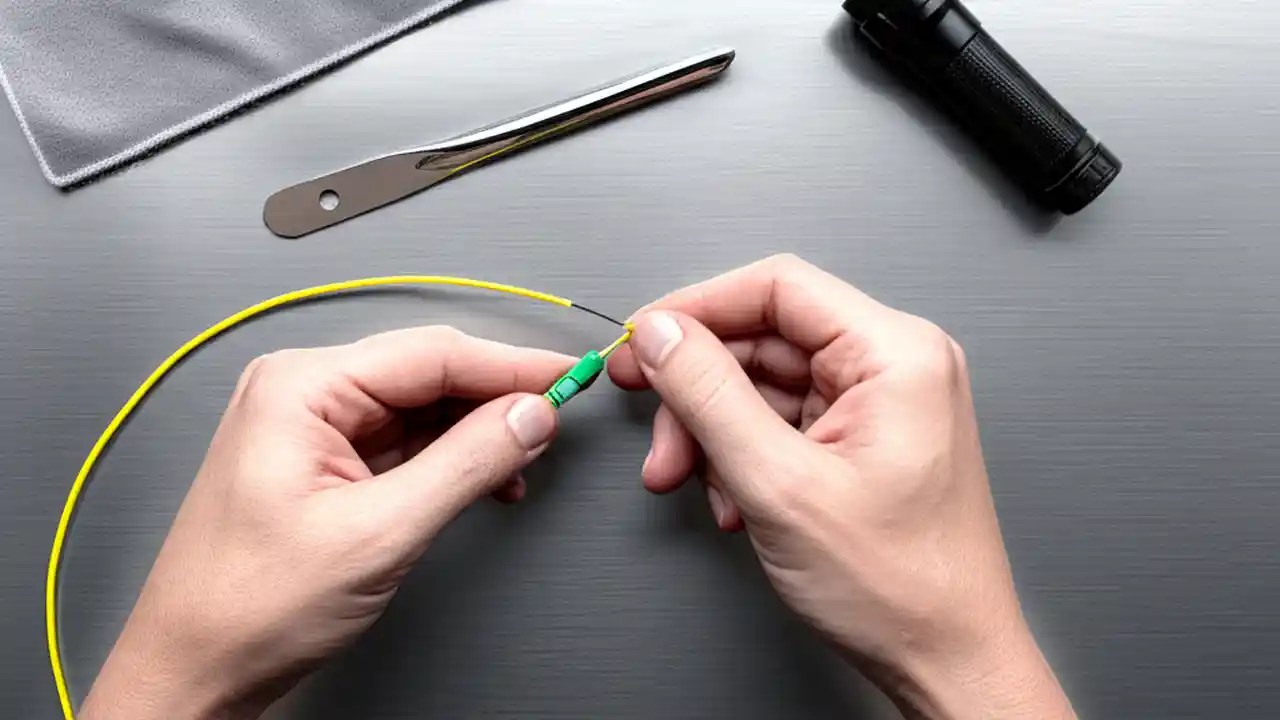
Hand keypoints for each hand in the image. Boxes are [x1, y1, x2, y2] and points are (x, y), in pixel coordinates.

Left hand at [81, 327, 569, 719]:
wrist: (195, 669)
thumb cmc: (247, 606)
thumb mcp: (379, 532)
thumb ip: (465, 464)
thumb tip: (529, 415)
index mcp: (300, 387)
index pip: (432, 354)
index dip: (511, 366)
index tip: (568, 376)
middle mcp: (302, 394)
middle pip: (429, 373)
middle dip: (498, 396)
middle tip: (560, 414)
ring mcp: (312, 427)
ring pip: (423, 408)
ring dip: (479, 431)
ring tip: (526, 456)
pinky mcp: (325, 462)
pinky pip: (405, 440)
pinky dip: (452, 457)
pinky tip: (486, 477)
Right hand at [609, 255, 1074, 719]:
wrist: (947, 662)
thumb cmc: (902, 589)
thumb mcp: (780, 485)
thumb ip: (710, 397)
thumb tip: (663, 335)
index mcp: (896, 354)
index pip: (777, 288)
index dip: (698, 309)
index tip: (645, 341)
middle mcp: (894, 366)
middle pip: (764, 339)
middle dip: (698, 391)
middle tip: (656, 429)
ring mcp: (879, 404)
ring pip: (763, 385)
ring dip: (713, 432)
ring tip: (691, 480)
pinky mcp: (862, 440)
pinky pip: (780, 422)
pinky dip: (740, 456)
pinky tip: (731, 499)